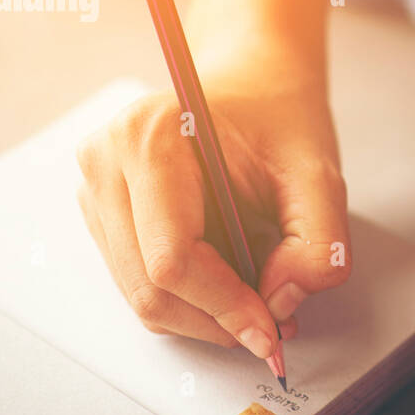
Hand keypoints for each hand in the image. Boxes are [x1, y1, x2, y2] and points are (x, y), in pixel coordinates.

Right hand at [76, 55, 350, 359]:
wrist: (252, 84)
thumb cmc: (278, 119)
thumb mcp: (320, 175)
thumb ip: (318, 244)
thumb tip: (283, 304)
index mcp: (151, 137)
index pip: (171, 258)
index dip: (223, 307)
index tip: (268, 331)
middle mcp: (106, 160)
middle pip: (148, 287)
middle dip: (215, 320)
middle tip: (270, 328)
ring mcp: (94, 186)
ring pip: (141, 294)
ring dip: (203, 315)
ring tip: (258, 301)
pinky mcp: (100, 211)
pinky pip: (138, 281)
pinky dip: (188, 299)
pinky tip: (230, 281)